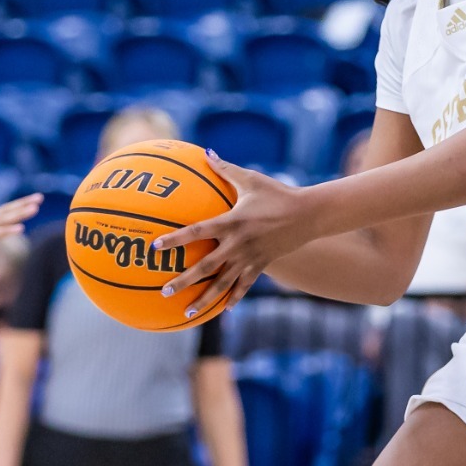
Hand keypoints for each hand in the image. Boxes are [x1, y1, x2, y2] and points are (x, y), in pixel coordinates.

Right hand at [0, 195, 41, 268]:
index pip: (6, 209)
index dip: (21, 203)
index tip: (36, 198)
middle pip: (7, 211)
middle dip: (24, 204)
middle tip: (40, 197)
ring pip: (4, 220)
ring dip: (20, 214)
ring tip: (35, 208)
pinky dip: (8, 230)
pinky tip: (20, 228)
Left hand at [157, 153, 315, 319]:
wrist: (309, 215)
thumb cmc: (278, 194)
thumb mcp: (251, 179)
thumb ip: (225, 169)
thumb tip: (206, 152)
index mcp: (231, 222)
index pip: (197, 232)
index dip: (175, 239)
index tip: (155, 248)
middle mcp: (238, 244)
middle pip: (206, 267)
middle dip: (184, 281)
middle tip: (164, 291)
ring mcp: (250, 258)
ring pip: (223, 284)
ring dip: (204, 299)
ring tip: (187, 313)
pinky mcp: (261, 265)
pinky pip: (244, 285)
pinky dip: (233, 298)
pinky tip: (222, 310)